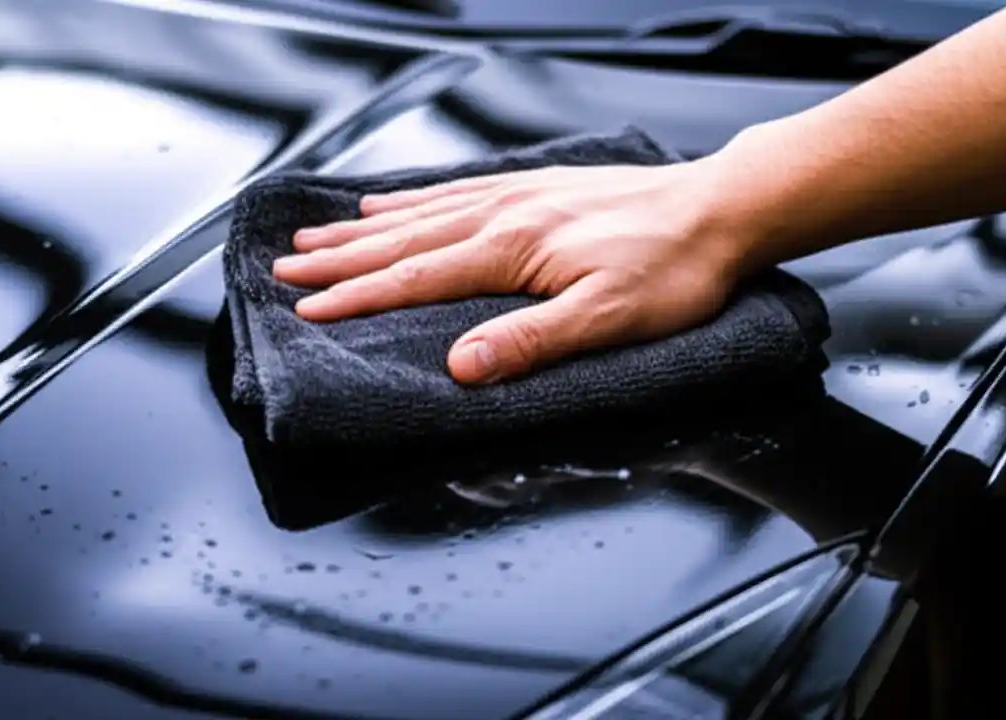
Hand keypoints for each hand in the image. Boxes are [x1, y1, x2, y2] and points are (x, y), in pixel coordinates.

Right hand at [272, 160, 750, 384]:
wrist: (722, 209)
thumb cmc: (674, 269)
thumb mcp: (609, 319)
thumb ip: (532, 341)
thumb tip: (461, 366)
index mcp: (513, 249)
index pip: (417, 278)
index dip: (357, 297)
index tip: (308, 309)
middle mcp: (504, 214)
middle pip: (403, 240)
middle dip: (339, 259)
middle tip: (284, 268)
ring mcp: (516, 196)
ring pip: (421, 213)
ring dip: (363, 229)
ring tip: (316, 235)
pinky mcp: (534, 189)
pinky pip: (455, 189)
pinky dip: (412, 199)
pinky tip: (391, 204)